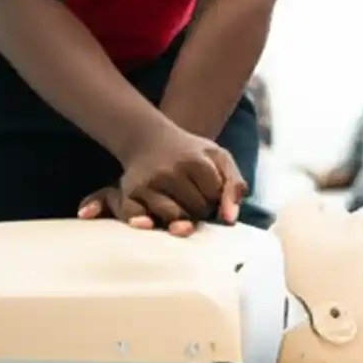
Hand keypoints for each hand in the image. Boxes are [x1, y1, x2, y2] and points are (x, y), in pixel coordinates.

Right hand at [79, 126, 245, 235]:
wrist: (148, 140)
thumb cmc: (190, 153)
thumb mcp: (219, 158)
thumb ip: (234, 186)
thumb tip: (229, 220)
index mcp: (195, 162)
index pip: (215, 197)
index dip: (215, 196)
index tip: (209, 186)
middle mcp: (169, 173)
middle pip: (197, 210)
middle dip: (200, 208)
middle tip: (192, 194)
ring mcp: (146, 185)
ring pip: (173, 218)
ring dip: (180, 217)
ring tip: (179, 203)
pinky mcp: (128, 195)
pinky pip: (142, 221)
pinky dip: (150, 223)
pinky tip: (156, 213)